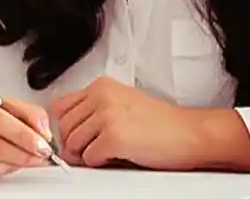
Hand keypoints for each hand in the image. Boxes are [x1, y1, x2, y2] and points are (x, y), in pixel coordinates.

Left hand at [51, 77, 217, 169]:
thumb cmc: (161, 123)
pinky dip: (100, 163)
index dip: (65, 127)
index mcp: (102, 86)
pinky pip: (90, 158)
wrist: (189, 133)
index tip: (75, 137)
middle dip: (75, 144)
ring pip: (73, 144)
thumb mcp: (122, 104)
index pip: (60, 106)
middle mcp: (101, 96)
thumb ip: (93, 111)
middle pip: (64, 127)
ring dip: (87, 154)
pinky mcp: (113, 137)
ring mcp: (106, 116)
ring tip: (107, 152)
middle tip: (92, 150)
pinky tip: (117, 156)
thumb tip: (66, 136)